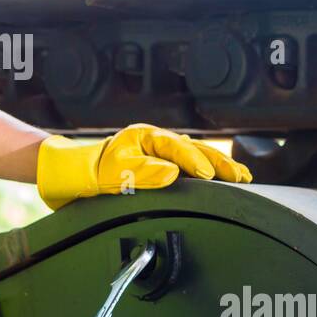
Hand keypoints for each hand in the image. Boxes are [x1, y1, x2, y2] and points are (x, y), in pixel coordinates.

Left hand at [36, 122, 251, 209]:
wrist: (75, 175)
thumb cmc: (92, 172)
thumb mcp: (113, 172)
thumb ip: (142, 172)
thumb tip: (172, 174)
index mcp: (146, 137)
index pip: (177, 148)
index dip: (193, 161)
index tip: (209, 176)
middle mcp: (156, 142)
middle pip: (195, 149)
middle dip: (220, 163)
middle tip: (240, 177)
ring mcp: (161, 153)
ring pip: (197, 155)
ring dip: (220, 165)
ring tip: (241, 177)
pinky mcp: (161, 165)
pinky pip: (190, 165)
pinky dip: (208, 171)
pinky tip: (222, 178)